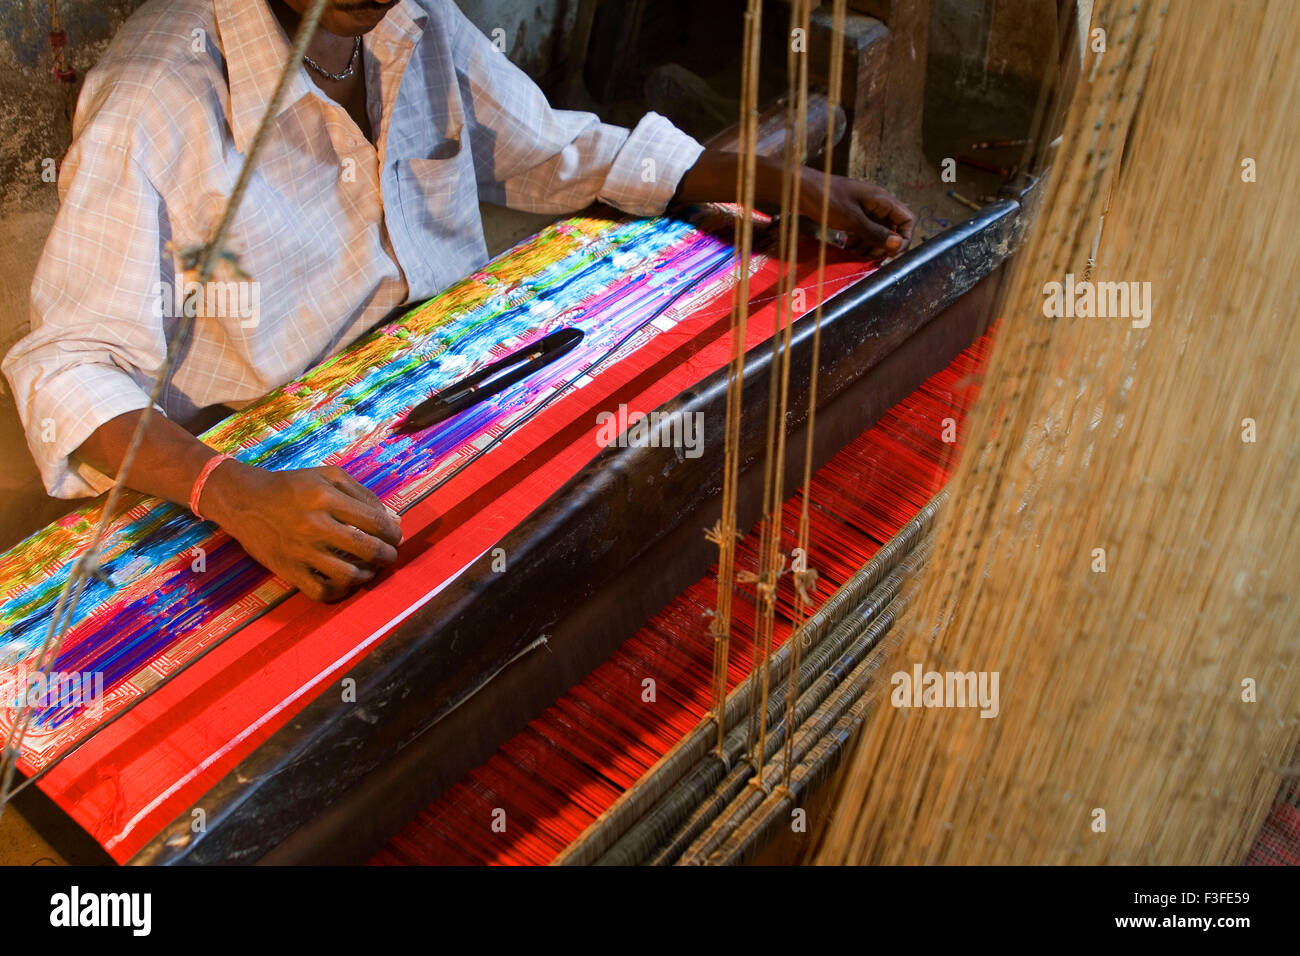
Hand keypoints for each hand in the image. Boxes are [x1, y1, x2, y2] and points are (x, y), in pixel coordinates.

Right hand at [201, 461, 402, 601]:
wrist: (244, 501)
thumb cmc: (291, 486)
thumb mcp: (328, 475)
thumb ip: (362, 494)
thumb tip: (392, 520)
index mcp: (326, 497)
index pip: (374, 521)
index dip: (392, 533)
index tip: (395, 537)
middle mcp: (314, 525)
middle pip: (366, 549)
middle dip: (387, 555)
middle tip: (390, 555)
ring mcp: (300, 551)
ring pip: (347, 575)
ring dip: (367, 575)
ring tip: (370, 569)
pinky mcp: (288, 570)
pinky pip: (320, 591)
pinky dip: (339, 591)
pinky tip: (345, 581)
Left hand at [799, 172, 914, 257]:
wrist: (800, 189)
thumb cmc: (826, 199)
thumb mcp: (852, 219)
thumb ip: (875, 233)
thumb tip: (898, 245)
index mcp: (883, 200)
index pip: (908, 219)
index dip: (905, 238)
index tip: (892, 254)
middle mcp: (877, 204)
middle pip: (892, 229)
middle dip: (884, 245)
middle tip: (870, 257)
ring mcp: (864, 209)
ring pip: (877, 232)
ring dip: (870, 245)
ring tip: (856, 253)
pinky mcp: (852, 215)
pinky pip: (863, 231)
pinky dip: (859, 241)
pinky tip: (848, 247)